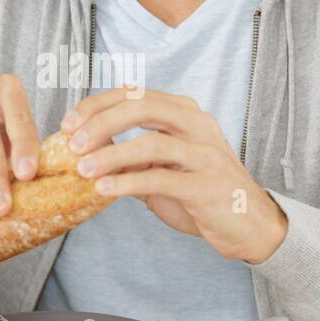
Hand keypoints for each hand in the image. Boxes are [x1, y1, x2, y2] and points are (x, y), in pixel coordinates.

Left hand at [60, 88, 287, 263]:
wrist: (250, 226)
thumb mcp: (163, 169)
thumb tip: (85, 153)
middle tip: (72, 142)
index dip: (97, 105)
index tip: (68, 123)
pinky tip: (103, 189)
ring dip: (110, 154)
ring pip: (151, 142)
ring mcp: (205, 154)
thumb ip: (131, 158)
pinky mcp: (207, 185)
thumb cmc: (203, 194)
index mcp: (184, 112)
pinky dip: (127, 182)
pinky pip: (160, 178)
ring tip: (81, 168)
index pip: (134, 94)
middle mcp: (197, 125)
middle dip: (100, 122)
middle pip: (142, 107)